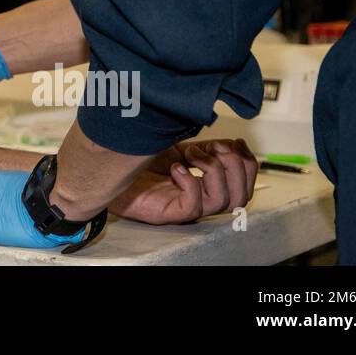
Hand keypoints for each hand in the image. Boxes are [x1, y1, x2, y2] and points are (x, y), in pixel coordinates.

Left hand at [109, 138, 258, 224]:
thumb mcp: (180, 147)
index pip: (244, 184)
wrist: (108, 168)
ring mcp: (187, 207)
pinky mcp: (170, 213)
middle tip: (214, 147)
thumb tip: (232, 143)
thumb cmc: (141, 160)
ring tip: (190, 154)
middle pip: (241, 196)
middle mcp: (202, 198)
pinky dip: (190, 183)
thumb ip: (206, 148)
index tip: (234, 142)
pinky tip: (177, 168)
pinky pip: (194, 207)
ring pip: (223, 202)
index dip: (247, 163)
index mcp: (208, 184)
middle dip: (236, 167)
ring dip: (213, 171)